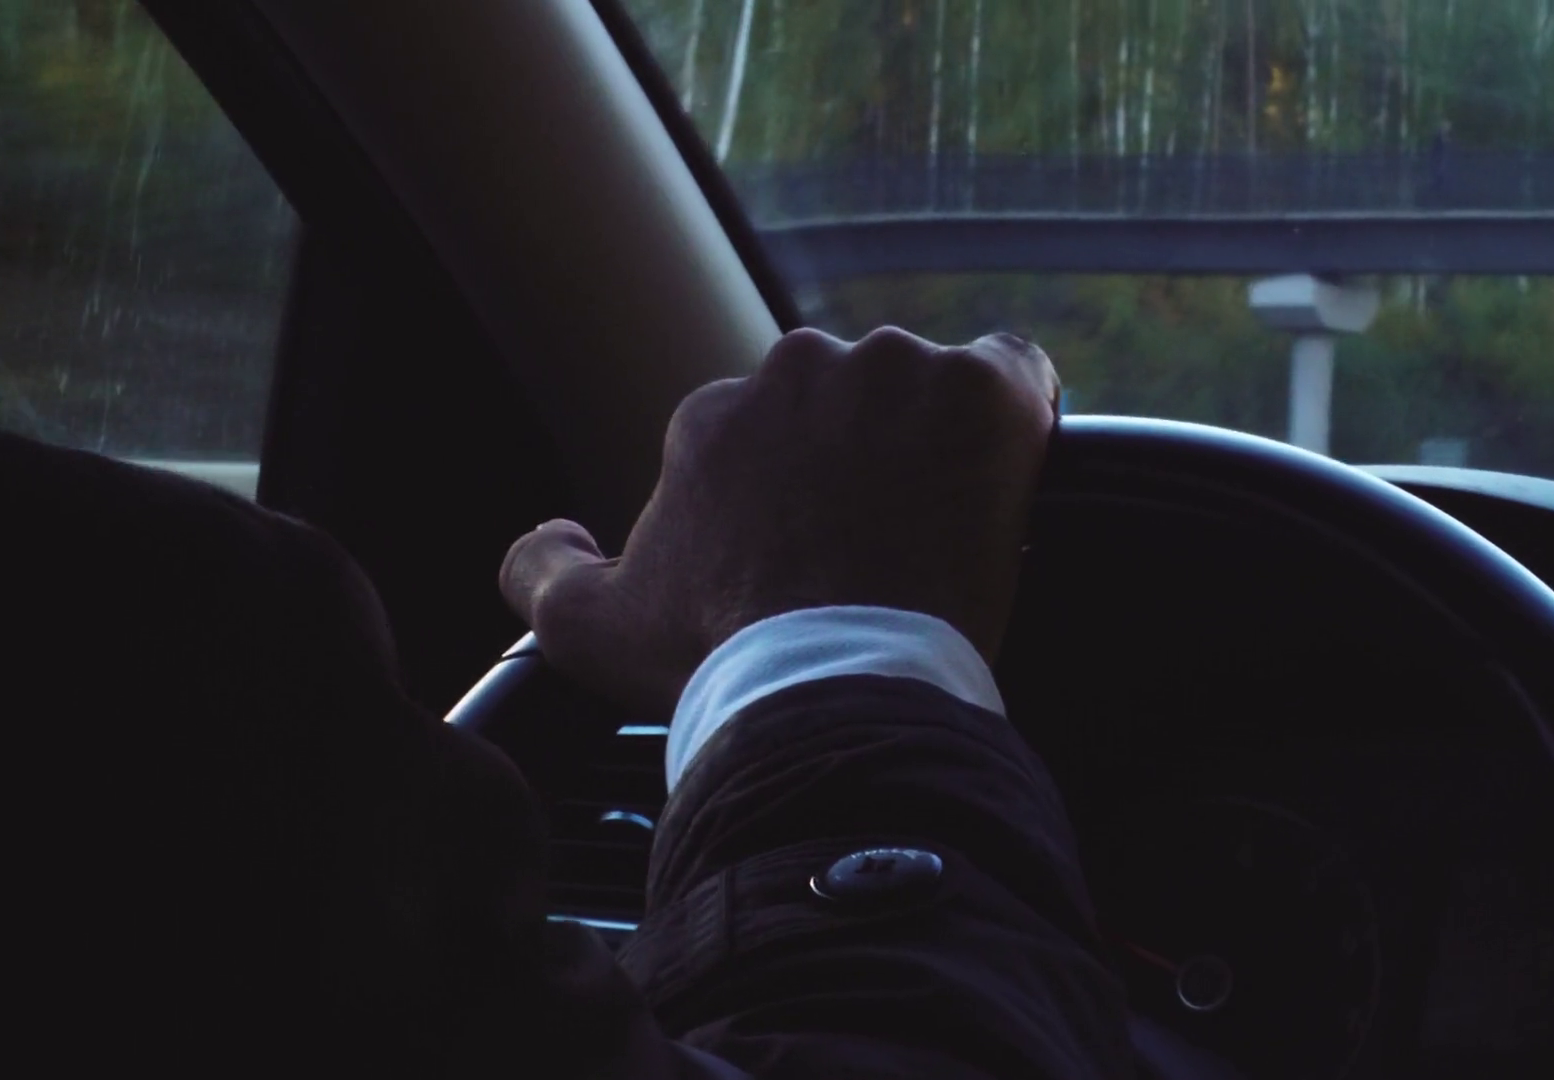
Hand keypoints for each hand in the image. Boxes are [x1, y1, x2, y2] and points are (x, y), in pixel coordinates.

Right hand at [499, 326, 1059, 719]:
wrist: (834, 685)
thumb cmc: (718, 659)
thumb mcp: (589, 630)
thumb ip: (539, 570)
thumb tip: (547, 535)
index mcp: (714, 416)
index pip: (773, 445)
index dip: (805, 510)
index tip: (823, 564)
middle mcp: (797, 370)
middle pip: (852, 411)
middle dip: (866, 468)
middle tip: (886, 554)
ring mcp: (895, 373)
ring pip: (926, 396)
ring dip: (935, 448)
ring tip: (942, 536)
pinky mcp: (982, 392)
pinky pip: (1014, 376)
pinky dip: (1014, 415)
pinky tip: (1006, 476)